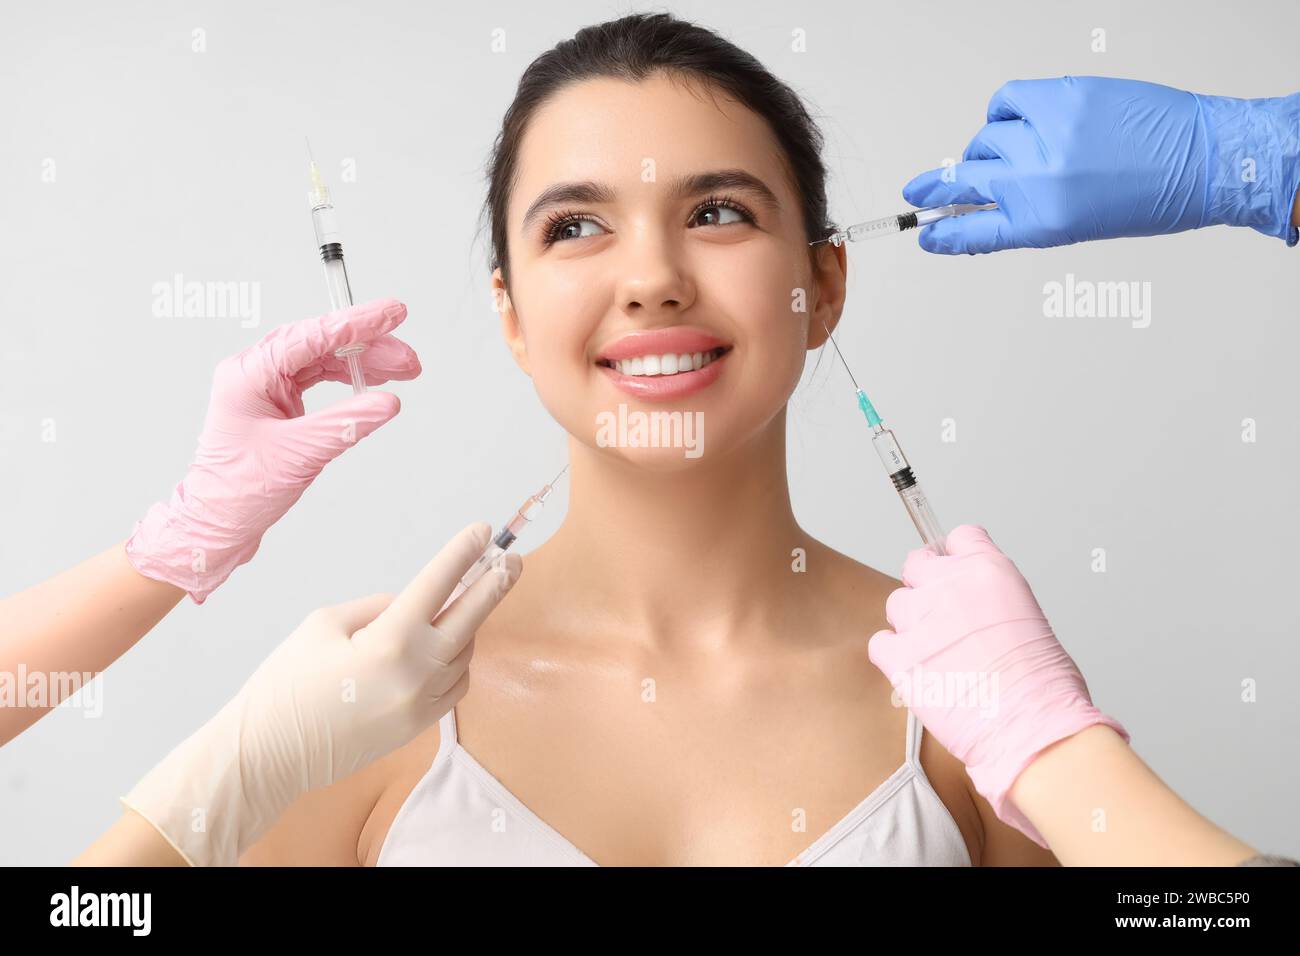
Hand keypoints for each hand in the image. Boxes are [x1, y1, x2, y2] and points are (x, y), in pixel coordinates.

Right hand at [120, 522, 519, 866]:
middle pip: (470, 617)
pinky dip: (457, 660)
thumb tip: (410, 604)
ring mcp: (422, 703)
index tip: (482, 531)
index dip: (462, 553)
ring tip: (466, 601)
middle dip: (495, 584)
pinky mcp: (420, 726)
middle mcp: (416, 673)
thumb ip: (376, 607)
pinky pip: (456, 684)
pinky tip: (448, 645)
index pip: (438, 584)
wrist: (269, 755)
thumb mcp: (323, 625)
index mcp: (389, 641)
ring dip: (467, 624)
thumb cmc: (286, 685)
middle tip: (512, 560)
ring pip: (464, 652)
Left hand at [125, 298, 419, 601]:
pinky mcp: (278, 402)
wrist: (217, 522)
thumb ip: (346, 424)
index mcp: (248, 374)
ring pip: (324, 360)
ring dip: (364, 364)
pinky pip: (319, 378)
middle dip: (369, 347)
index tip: (392, 314)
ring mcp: (266, 386)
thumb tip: (388, 402)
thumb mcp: (299, 455)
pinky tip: (373, 386)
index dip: (356, 324)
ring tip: (403, 371)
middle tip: (408, 358)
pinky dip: (350, 381)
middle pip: (322, 344)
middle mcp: (255, 373)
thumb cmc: (240, 491)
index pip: (311, 336)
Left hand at [867, 525, 1128, 847]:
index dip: (955, 556)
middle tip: (939, 614)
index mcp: (989, 571)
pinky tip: (916, 671)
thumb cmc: (1044, 686)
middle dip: (926, 584)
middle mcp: (950, 586)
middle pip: (918, 564)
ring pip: (898, 603)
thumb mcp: (1030, 620)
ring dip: (911, 622)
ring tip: (936, 652)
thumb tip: (977, 611)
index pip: (960, 537)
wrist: (1031, 726)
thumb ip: (993, 601)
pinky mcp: (899, 656)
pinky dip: (892, 655)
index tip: (954, 569)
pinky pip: (880, 642)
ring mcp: (920, 619)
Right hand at [903, 76, 1299, 253]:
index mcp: (1042, 223)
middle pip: (965, 183)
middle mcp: (1039, 181)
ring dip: (987, 149)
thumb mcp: (1077, 224)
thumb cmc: (1151, 198)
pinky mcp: (1061, 98)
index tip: (924, 231)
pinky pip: (1008, 99)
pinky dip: (1004, 109)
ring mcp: (1048, 137)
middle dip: (935, 188)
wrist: (1204, 159)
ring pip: (985, 140)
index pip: (973, 232)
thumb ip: (1024, 216)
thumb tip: (982, 206)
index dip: (942, 233)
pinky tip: (1014, 118)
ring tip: (1007, 153)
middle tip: (918, 190)